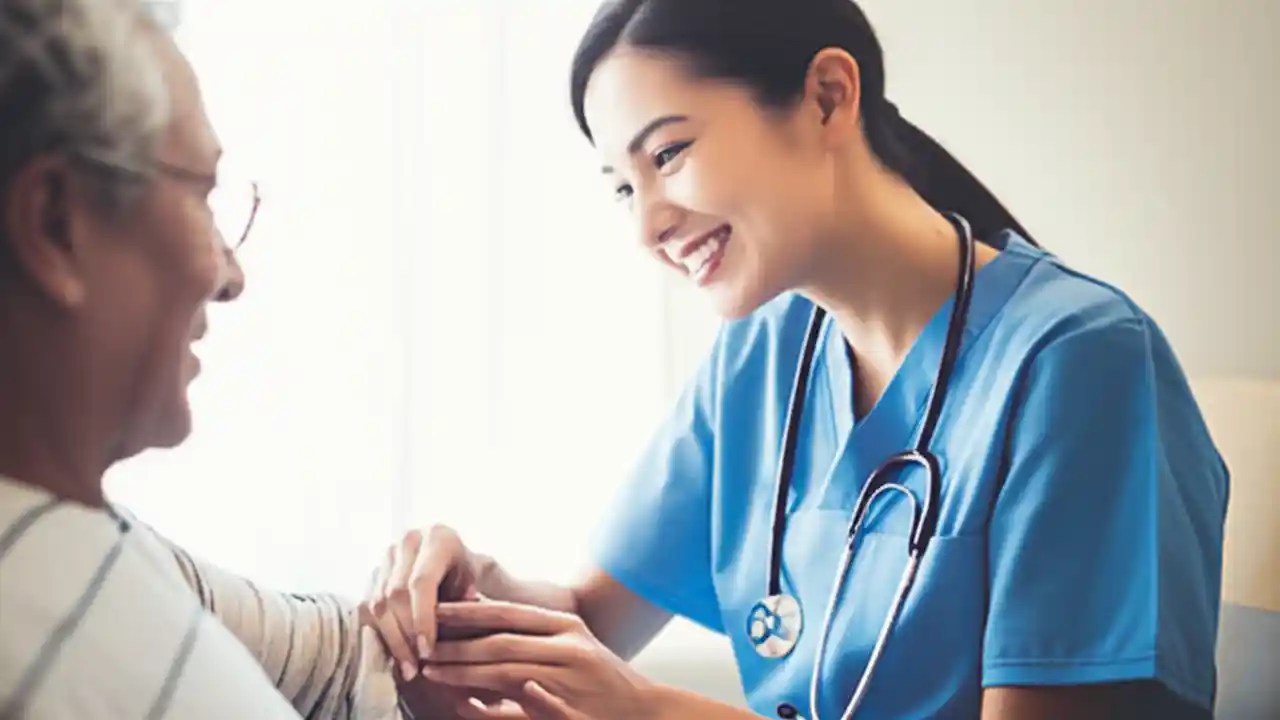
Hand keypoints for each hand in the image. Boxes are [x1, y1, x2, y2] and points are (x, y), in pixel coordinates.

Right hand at [360, 525, 483, 679]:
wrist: (452, 558)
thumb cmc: (467, 573)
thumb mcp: (475, 582)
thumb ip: (467, 599)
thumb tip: (458, 618)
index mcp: (437, 538)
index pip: (421, 582)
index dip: (422, 618)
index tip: (427, 650)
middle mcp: (408, 542)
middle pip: (395, 594)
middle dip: (404, 635)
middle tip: (416, 666)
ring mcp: (387, 557)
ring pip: (377, 603)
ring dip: (391, 639)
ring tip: (407, 668)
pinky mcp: (373, 573)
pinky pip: (367, 607)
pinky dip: (380, 634)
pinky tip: (394, 655)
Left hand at [423, 600, 657, 719]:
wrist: (645, 713)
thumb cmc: (600, 681)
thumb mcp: (570, 645)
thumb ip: (528, 631)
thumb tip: (478, 607)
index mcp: (566, 626)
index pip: (507, 613)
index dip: (468, 611)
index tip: (433, 609)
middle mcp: (569, 646)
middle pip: (500, 641)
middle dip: (456, 643)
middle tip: (422, 644)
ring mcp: (569, 679)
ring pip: (504, 671)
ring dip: (463, 673)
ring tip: (431, 672)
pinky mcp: (568, 709)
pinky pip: (519, 708)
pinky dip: (490, 709)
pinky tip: (465, 707)